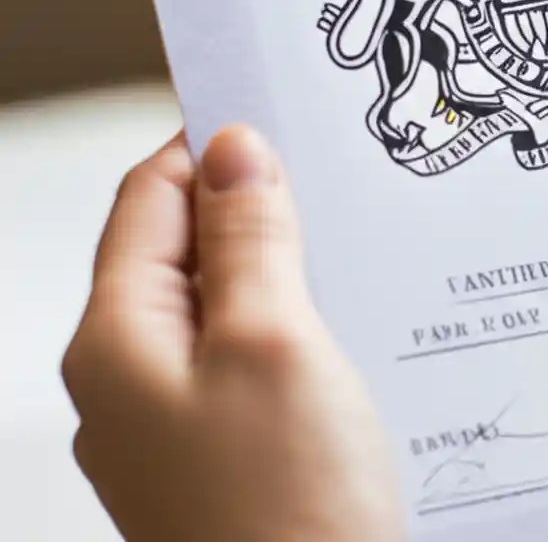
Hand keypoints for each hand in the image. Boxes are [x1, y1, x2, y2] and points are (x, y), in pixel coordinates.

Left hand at [63, 128, 402, 541]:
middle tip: (340, 184)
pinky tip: (356, 336)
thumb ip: (250, 238)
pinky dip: (300, 335)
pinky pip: (253, 368)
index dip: (210, 147)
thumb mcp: (275, 342)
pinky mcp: (228, 458)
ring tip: (359, 256)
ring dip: (288, 276)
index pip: (148, 200)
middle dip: (260, 213)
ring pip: (228, 312)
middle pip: (188, 256)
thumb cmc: (286, 507)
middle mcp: (133, 380)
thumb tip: (234, 147)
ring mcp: (179, 426)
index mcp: (117, 340)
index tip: (281, 115)